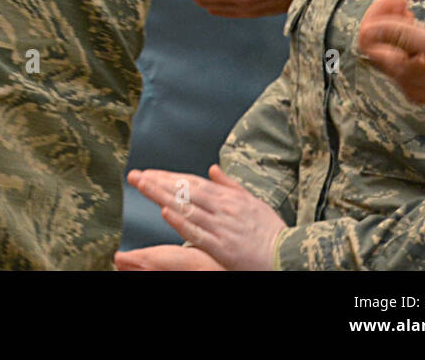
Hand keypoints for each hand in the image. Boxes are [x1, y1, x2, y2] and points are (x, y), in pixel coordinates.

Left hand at [127, 166, 285, 270]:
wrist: (290, 255)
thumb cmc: (272, 231)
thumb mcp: (253, 202)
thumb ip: (230, 185)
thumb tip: (213, 168)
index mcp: (229, 197)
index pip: (192, 182)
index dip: (168, 177)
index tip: (149, 173)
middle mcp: (223, 208)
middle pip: (184, 190)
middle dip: (158, 182)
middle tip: (134, 175)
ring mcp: (222, 226)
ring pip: (187, 207)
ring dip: (162, 195)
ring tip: (142, 186)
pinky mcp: (223, 246)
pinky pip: (198, 232)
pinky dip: (182, 221)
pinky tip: (165, 212)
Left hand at [358, 0, 424, 121]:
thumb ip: (401, 36)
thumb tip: (366, 29)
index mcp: (406, 75)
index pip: (370, 43)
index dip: (376, 16)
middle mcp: (414, 80)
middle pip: (384, 46)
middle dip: (387, 17)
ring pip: (403, 49)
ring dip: (400, 25)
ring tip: (409, 8)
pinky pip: (422, 55)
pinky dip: (418, 36)